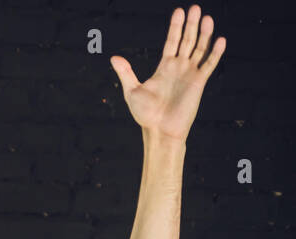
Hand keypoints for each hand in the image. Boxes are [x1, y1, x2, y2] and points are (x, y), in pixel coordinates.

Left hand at [110, 5, 224, 141]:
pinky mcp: (199, 83)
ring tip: (206, 18)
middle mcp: (179, 67)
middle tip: (195, 8)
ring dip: (204, 34)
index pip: (171, 41)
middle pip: (187, 40)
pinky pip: (208, 64)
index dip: (175, 27)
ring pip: (199, 48)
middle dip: (191, 24)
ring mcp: (190, 74)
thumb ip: (126, 73)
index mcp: (164, 67)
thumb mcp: (132, 91)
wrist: (159, 130)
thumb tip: (114, 57)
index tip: (179, 11)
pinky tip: (220, 40)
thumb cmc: (145, 114)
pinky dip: (215, 52)